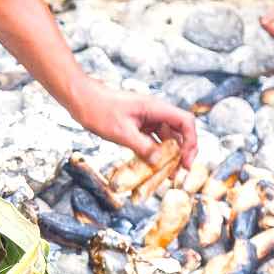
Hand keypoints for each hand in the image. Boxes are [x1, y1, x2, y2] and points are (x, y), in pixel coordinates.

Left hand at [70, 81, 197, 166]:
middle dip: (182, 151)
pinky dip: (155, 152)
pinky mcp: (138, 125)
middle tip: (180, 171)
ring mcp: (147, 119)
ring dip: (169, 154)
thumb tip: (159, 162)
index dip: (191, 141)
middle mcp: (155, 112)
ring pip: (166, 137)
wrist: (81, 99)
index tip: (186, 161)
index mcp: (155, 108)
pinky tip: (154, 166)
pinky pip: (152, 140)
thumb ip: (142, 147)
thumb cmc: (99, 110)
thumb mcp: (121, 132)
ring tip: (168, 173)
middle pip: (179, 131)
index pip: (185, 122)